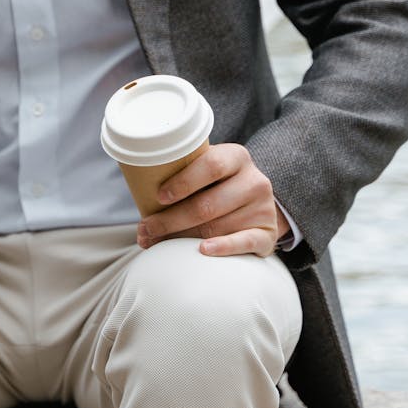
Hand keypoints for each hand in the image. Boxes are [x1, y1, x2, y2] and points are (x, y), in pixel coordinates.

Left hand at [136, 143, 289, 257]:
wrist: (255, 204)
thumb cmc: (217, 186)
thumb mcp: (207, 172)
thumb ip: (181, 178)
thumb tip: (140, 212)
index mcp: (236, 157)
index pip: (211, 166)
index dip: (183, 182)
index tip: (159, 196)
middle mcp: (254, 181)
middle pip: (207, 204)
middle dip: (170, 219)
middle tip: (147, 228)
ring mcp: (262, 209)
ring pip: (216, 227)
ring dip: (181, 238)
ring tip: (157, 242)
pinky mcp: (267, 234)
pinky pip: (244, 243)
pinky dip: (222, 247)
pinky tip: (202, 250)